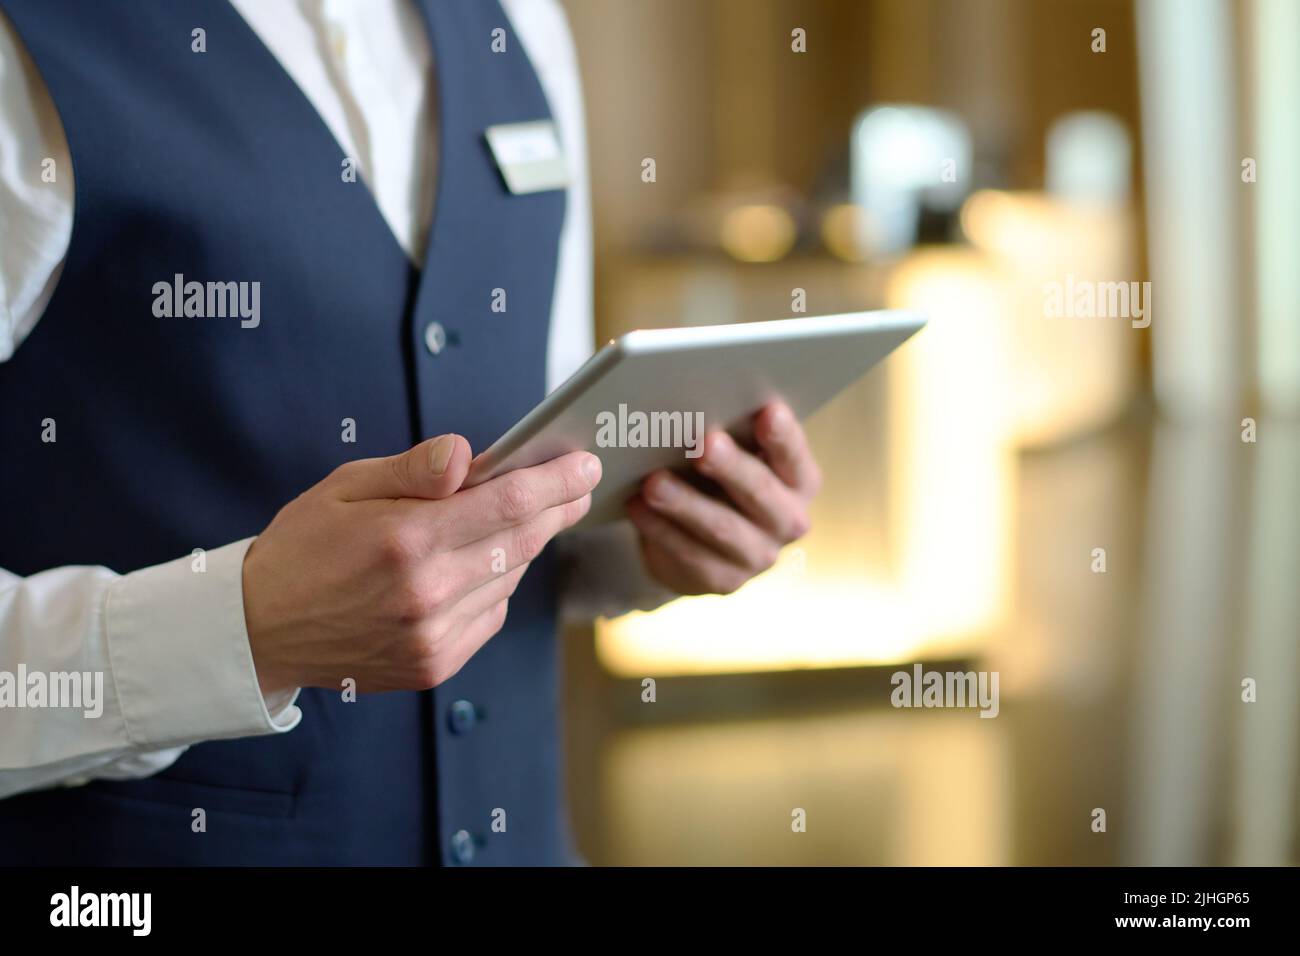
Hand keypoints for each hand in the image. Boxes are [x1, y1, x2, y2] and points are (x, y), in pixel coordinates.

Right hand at [242, 435, 600, 695]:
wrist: (260, 630)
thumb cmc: (303, 546)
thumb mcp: (346, 486)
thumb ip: (414, 469)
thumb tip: (470, 454)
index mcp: (405, 540)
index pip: (508, 504)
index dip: (555, 482)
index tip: (585, 464)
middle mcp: (427, 592)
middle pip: (522, 541)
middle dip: (558, 508)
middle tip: (578, 484)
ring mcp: (433, 635)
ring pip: (510, 579)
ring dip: (524, 545)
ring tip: (524, 517)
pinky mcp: (434, 663)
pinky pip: (491, 614)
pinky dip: (498, 584)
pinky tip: (483, 564)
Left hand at [625, 400, 820, 595]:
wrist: (703, 542)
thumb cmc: (720, 480)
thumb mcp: (734, 457)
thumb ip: (731, 436)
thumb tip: (695, 404)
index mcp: (799, 481)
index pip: (794, 456)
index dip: (782, 435)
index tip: (768, 410)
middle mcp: (788, 520)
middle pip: (760, 491)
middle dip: (731, 467)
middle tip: (705, 443)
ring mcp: (759, 556)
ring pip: (722, 527)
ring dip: (685, 503)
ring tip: (653, 482)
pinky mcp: (724, 580)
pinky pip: (690, 553)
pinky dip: (660, 529)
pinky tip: (637, 508)